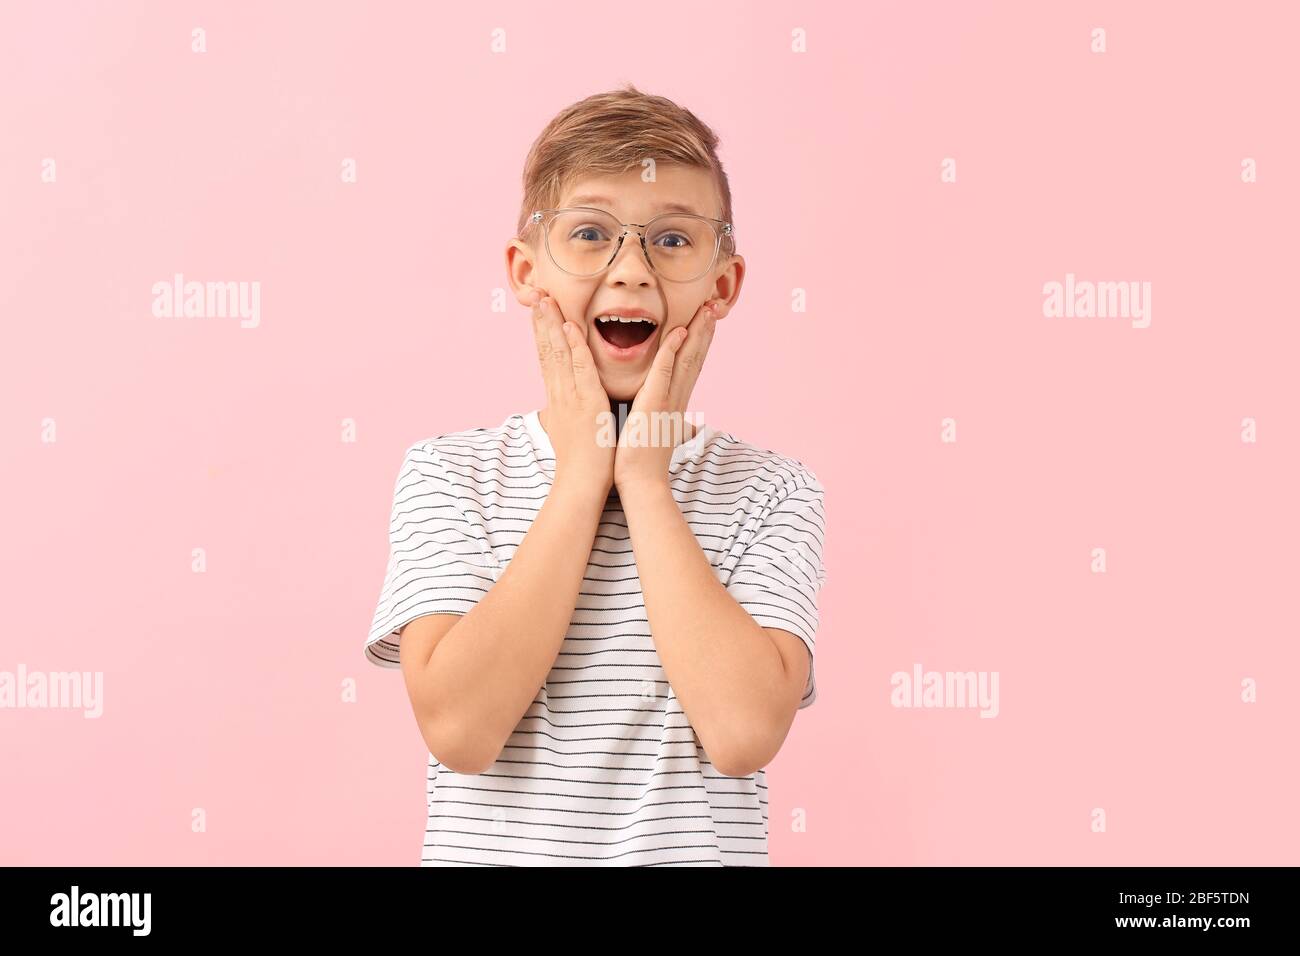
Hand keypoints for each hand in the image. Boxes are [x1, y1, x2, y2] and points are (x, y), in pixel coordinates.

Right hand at [528, 287, 615, 499]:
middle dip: (541, 320)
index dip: (542, 332)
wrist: (581, 484)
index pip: (547, 358)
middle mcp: (561, 393)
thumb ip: (567, 413)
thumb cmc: (582, 461)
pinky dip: (574, 348)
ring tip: (545, 299)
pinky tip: (570, 327)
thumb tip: (561, 408)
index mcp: (559, 398)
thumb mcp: (570, 430)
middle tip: (535, 293)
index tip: (538, 309)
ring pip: (559, 354)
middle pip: (547, 350)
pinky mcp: (587, 403)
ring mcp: (572, 396)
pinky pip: (581, 369)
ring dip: (552, 325)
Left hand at [613, 298, 719, 493]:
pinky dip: (671, 351)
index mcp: (675, 404)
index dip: (700, 342)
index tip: (706, 321)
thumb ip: (665, 421)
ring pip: (687, 360)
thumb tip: (678, 423)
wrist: (641, 485)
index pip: (690, 367)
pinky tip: (678, 332)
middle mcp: (677, 400)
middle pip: (696, 358)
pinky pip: (664, 373)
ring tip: (706, 310)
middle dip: (705, 330)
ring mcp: (668, 402)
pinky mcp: (654, 405)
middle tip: (714, 305)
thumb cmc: (642, 463)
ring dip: (697, 333)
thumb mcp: (656, 434)